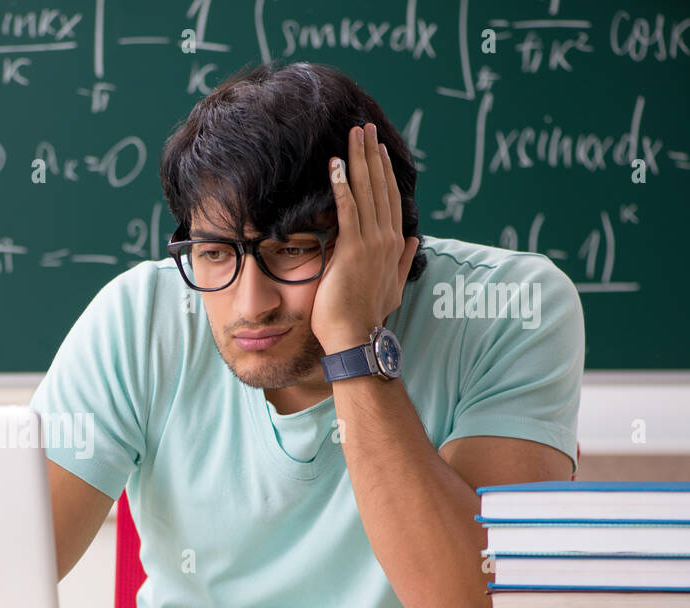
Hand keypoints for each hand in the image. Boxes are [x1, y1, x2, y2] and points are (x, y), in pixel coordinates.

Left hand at [311, 123, 419, 355]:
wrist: (356, 337)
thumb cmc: (367, 316)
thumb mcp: (391, 286)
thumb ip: (402, 261)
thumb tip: (414, 241)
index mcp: (392, 244)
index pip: (388, 199)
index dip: (383, 172)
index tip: (377, 149)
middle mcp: (385, 238)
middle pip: (379, 187)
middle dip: (372, 155)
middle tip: (365, 128)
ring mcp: (371, 242)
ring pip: (366, 192)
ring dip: (359, 160)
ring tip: (354, 134)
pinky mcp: (352, 249)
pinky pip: (348, 209)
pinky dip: (343, 185)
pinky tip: (336, 164)